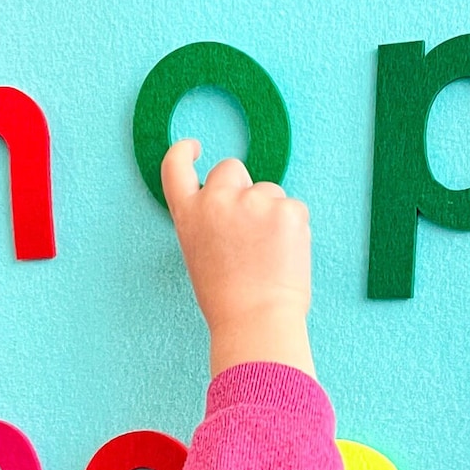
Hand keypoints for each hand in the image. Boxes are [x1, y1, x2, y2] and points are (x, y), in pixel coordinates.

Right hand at [161, 140, 314, 379]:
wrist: (256, 322)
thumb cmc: (228, 301)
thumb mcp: (200, 255)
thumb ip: (210, 223)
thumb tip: (236, 205)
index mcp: (189, 215)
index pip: (175, 167)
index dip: (184, 151)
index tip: (195, 148)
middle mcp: (217, 201)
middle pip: (231, 170)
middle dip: (242, 188)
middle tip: (250, 227)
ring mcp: (253, 202)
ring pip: (269, 191)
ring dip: (271, 213)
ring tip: (268, 255)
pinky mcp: (287, 209)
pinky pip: (294, 208)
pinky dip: (294, 228)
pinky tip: (285, 255)